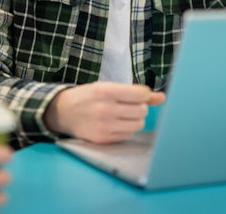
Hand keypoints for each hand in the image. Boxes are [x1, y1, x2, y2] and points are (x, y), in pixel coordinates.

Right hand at [43, 82, 164, 143]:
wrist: (63, 112)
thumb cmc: (88, 97)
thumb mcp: (108, 87)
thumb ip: (135, 92)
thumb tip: (162, 97)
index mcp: (106, 90)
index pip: (141, 94)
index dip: (143, 95)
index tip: (137, 95)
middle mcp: (105, 108)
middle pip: (142, 110)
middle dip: (139, 107)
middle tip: (128, 105)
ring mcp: (104, 126)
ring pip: (138, 124)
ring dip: (134, 119)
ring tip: (122, 115)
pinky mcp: (103, 139)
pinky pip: (127, 135)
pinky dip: (125, 129)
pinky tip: (115, 124)